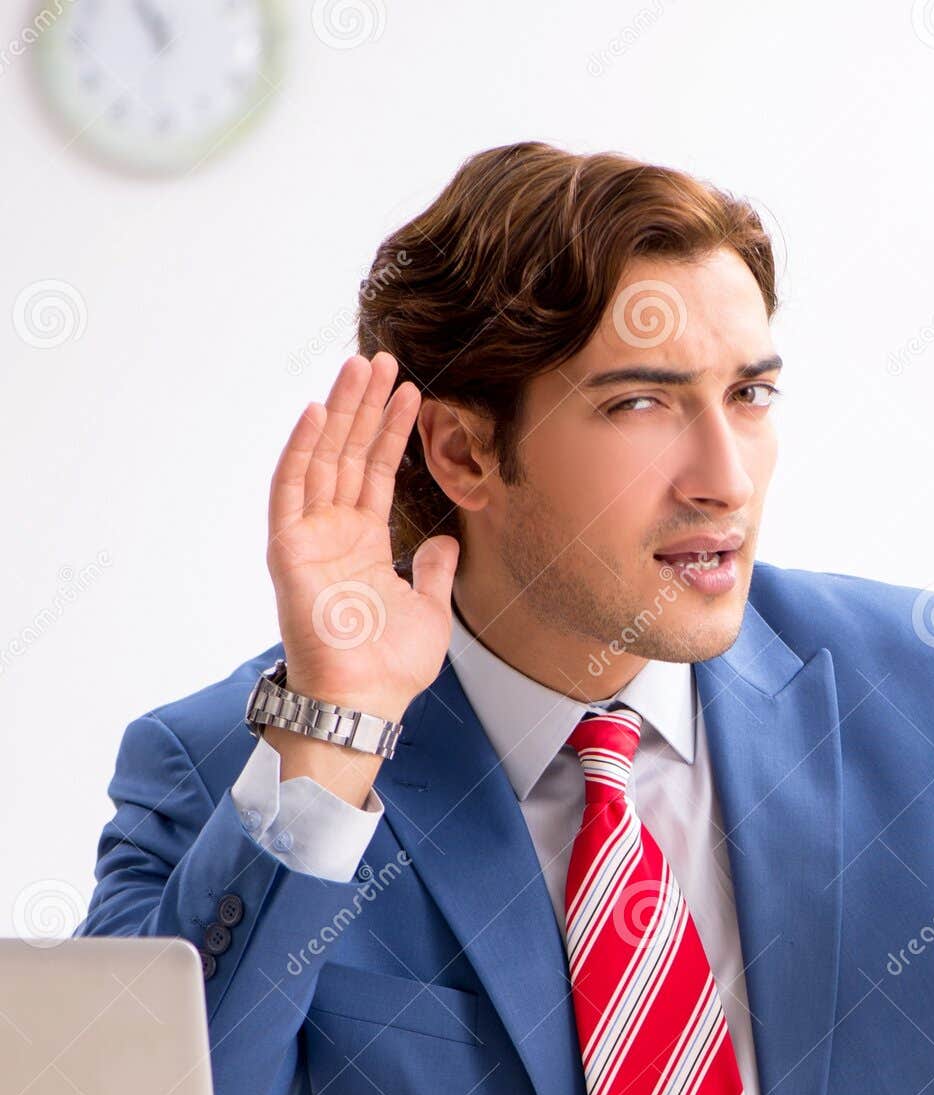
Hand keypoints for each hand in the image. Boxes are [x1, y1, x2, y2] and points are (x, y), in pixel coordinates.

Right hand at [267, 352, 458, 723]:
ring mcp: (309, 538)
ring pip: (323, 458)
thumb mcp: (431, 609)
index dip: (391, 432)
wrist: (367, 699)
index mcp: (364, 544)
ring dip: (341, 412)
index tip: (410, 392)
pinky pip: (292, 490)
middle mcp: (333, 533)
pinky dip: (303, 450)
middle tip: (380, 358)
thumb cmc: (391, 665)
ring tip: (359, 367)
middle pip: (349, 454)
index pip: (377, 473)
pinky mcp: (288, 549)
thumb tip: (446, 542)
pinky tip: (320, 412)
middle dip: (365, 406)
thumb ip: (435, 571)